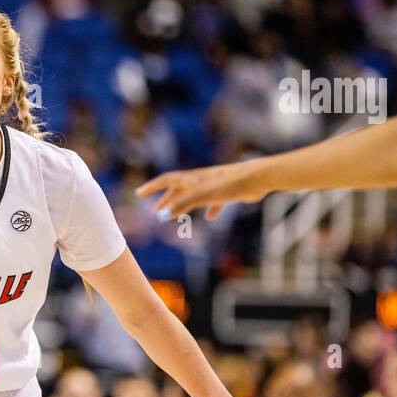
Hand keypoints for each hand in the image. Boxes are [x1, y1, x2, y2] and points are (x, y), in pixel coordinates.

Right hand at [136, 162, 263, 220]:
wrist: (257, 179)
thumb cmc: (228, 185)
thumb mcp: (200, 195)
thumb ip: (180, 205)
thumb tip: (159, 216)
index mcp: (192, 178)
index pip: (166, 180)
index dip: (152, 187)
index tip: (139, 193)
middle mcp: (201, 180)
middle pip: (178, 190)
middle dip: (165, 201)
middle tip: (154, 212)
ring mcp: (214, 186)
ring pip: (193, 196)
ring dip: (182, 206)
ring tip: (176, 216)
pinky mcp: (227, 192)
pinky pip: (213, 201)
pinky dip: (208, 209)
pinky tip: (210, 217)